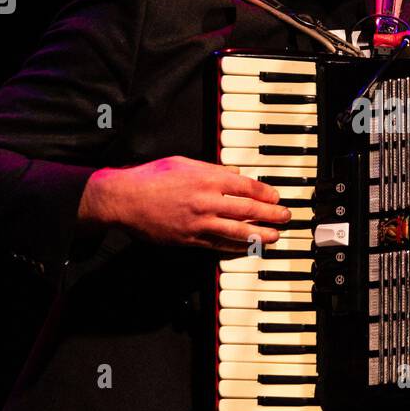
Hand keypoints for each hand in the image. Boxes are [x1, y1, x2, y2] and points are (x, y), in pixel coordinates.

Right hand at [78, 156, 288, 251]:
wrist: (124, 199)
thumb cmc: (151, 177)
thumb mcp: (184, 162)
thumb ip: (212, 169)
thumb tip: (235, 174)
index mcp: (206, 178)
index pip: (246, 186)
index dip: (265, 193)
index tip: (276, 197)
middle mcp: (206, 201)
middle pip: (247, 209)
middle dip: (271, 215)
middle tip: (285, 217)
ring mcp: (198, 223)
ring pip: (237, 231)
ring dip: (260, 235)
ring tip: (274, 236)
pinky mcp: (189, 239)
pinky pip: (218, 245)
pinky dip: (236, 247)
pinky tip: (248, 248)